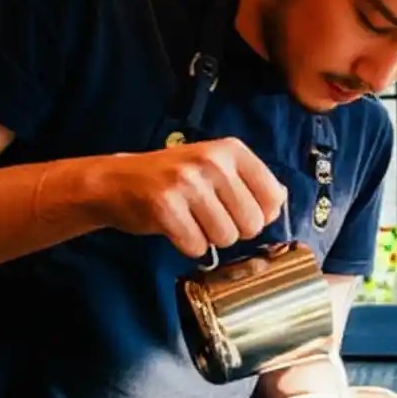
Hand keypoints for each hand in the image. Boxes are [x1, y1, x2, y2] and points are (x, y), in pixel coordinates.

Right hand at [97, 137, 285, 256]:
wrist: (117, 181)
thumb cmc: (172, 179)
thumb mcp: (215, 167)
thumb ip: (250, 182)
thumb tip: (280, 202)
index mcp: (231, 150)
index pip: (273, 198)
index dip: (259, 215)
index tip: (237, 211)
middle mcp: (212, 161)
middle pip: (252, 224)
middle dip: (232, 230)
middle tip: (208, 217)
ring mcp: (188, 182)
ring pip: (226, 238)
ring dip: (209, 239)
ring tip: (191, 220)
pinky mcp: (166, 206)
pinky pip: (196, 246)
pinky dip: (188, 246)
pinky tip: (176, 228)